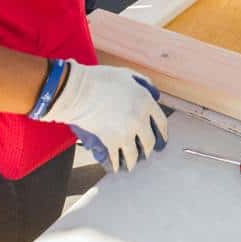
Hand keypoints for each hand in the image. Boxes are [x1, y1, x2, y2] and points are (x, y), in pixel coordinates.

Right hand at [42, 63, 168, 171]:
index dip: (163, 133)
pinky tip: (115, 166)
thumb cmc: (101, 79)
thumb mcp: (128, 75)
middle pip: (150, 142)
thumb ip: (143, 84)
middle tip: (145, 152)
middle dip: (148, 149)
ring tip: (130, 164)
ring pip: (134, 155)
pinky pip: (116, 159)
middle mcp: (139, 120)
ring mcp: (125, 133)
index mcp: (146, 102)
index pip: (162, 122)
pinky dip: (115, 164)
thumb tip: (153, 94)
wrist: (78, 90)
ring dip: (132, 161)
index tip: (162, 138)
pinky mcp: (109, 143)